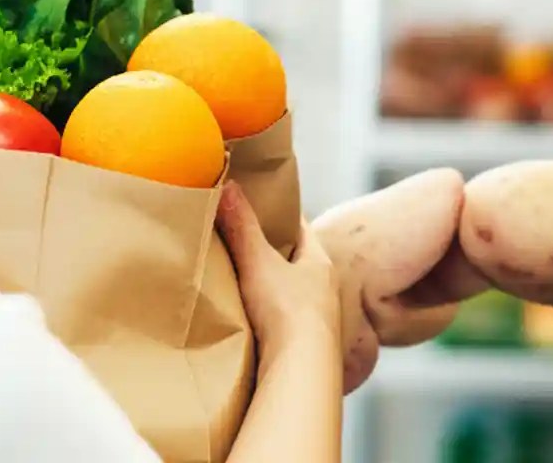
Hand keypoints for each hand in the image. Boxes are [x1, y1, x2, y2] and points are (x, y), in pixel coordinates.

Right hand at [217, 182, 340, 353]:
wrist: (300, 370)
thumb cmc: (287, 312)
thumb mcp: (259, 261)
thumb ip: (241, 225)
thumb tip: (228, 183)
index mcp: (320, 263)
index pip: (299, 229)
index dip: (278, 215)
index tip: (255, 205)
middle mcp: (324, 290)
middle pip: (293, 261)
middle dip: (269, 252)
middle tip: (238, 240)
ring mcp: (315, 319)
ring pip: (288, 292)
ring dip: (268, 286)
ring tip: (237, 278)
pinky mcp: (302, 345)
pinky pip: (280, 319)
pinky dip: (265, 313)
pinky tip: (246, 315)